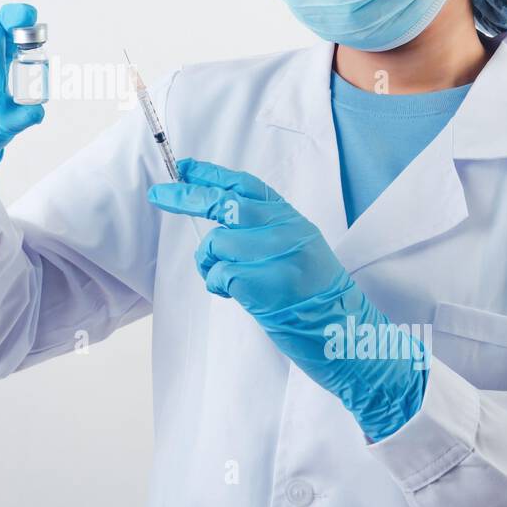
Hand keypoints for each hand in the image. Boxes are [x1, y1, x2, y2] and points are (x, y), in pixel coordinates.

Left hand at [147, 158, 427, 440]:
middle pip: (226, 203)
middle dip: (186, 196)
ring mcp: (280, 256)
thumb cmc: (316, 302)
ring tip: (225, 280)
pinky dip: (217, 285)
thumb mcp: (297, 253)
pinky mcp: (269, 284)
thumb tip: (217, 217)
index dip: (213, 174)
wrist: (348, 339)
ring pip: (217, 242)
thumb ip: (264, 232)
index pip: (248, 186)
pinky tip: (234, 296)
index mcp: (294, 221)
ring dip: (208, 263)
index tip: (185, 166)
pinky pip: (220, 274)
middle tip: (158, 193)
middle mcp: (288, 231)